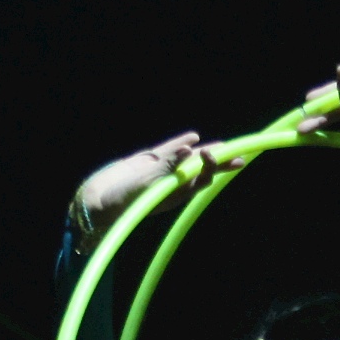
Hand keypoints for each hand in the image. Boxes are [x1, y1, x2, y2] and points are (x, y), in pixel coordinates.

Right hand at [73, 131, 243, 243]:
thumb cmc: (124, 199)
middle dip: (219, 163)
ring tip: (222, 146)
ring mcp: (160, 172)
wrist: (99, 200)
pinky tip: (192, 138)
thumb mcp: (147, 184)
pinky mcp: (147, 163)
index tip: (212, 152)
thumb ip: (166, 167)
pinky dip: (179, 144)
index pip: (200, 178)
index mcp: (176, 193)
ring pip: (186, 160)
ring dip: (203, 153)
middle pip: (201, 171)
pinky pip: (167, 153)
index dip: (211, 166)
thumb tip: (188, 151)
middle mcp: (172, 183)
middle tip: (240, 158)